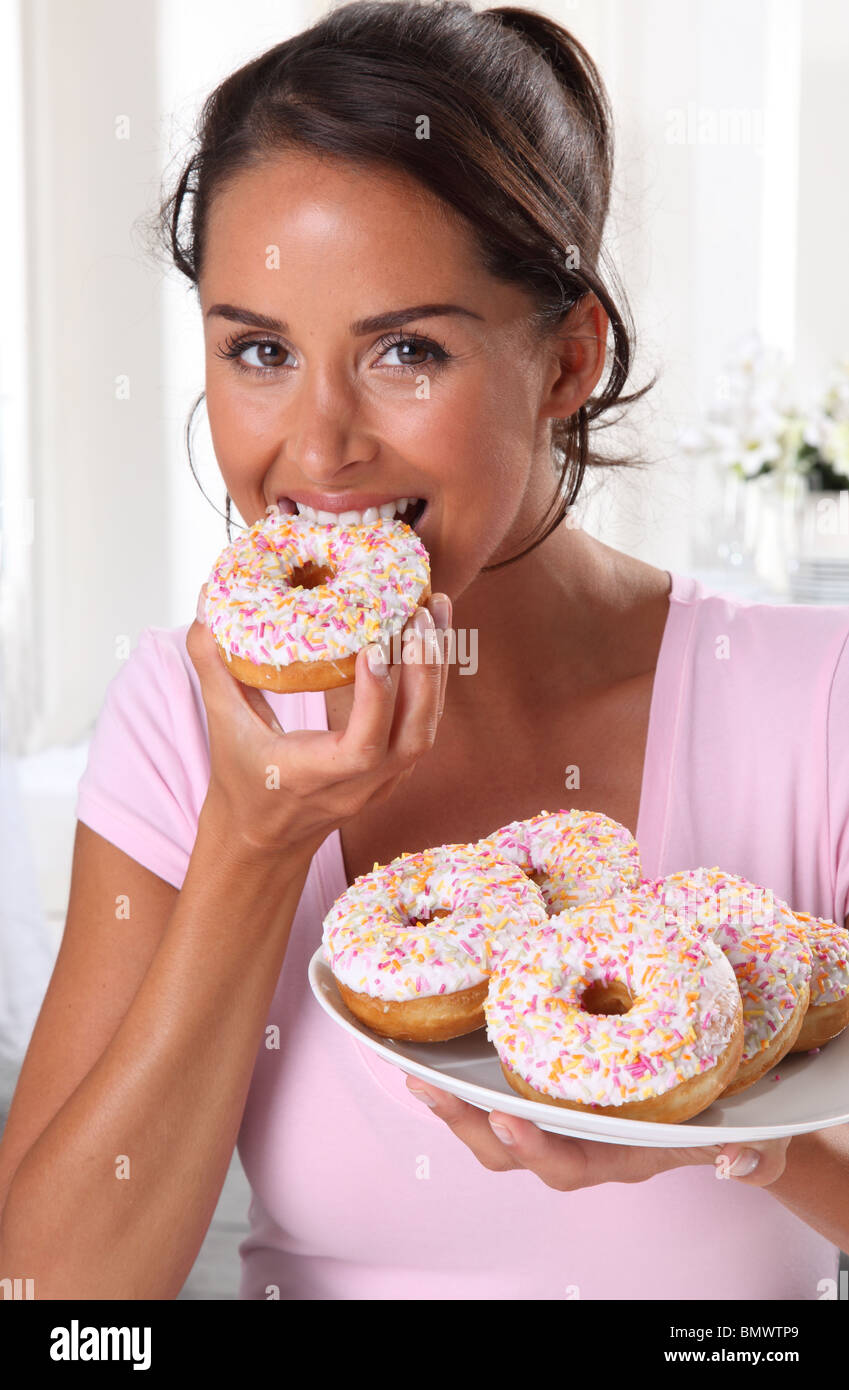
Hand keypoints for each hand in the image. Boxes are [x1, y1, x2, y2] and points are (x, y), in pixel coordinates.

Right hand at [186, 586, 451, 861]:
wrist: (266, 838)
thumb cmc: (242, 780)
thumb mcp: (222, 725)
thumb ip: (214, 667)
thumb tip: (205, 607)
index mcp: (315, 777)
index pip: (362, 748)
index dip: (375, 700)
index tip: (374, 648)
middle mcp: (360, 785)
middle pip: (414, 736)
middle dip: (423, 672)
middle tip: (418, 611)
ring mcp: (385, 780)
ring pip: (428, 728)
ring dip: (436, 668)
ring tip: (435, 608)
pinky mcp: (396, 769)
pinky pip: (425, 723)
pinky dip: (432, 679)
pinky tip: (433, 632)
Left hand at [405, 1077, 790, 1187]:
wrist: (726, 1120)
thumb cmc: (731, 1127)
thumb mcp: (755, 1140)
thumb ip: (751, 1155)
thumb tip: (736, 1161)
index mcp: (619, 1156)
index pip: (570, 1164)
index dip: (537, 1149)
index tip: (509, 1119)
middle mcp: (580, 1143)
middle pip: (511, 1151)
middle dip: (467, 1126)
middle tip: (429, 1091)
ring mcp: (561, 1121)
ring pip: (494, 1127)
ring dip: (454, 1105)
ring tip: (415, 1075)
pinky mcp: (550, 1093)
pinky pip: (499, 1096)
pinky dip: (468, 1082)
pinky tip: (438, 1053)